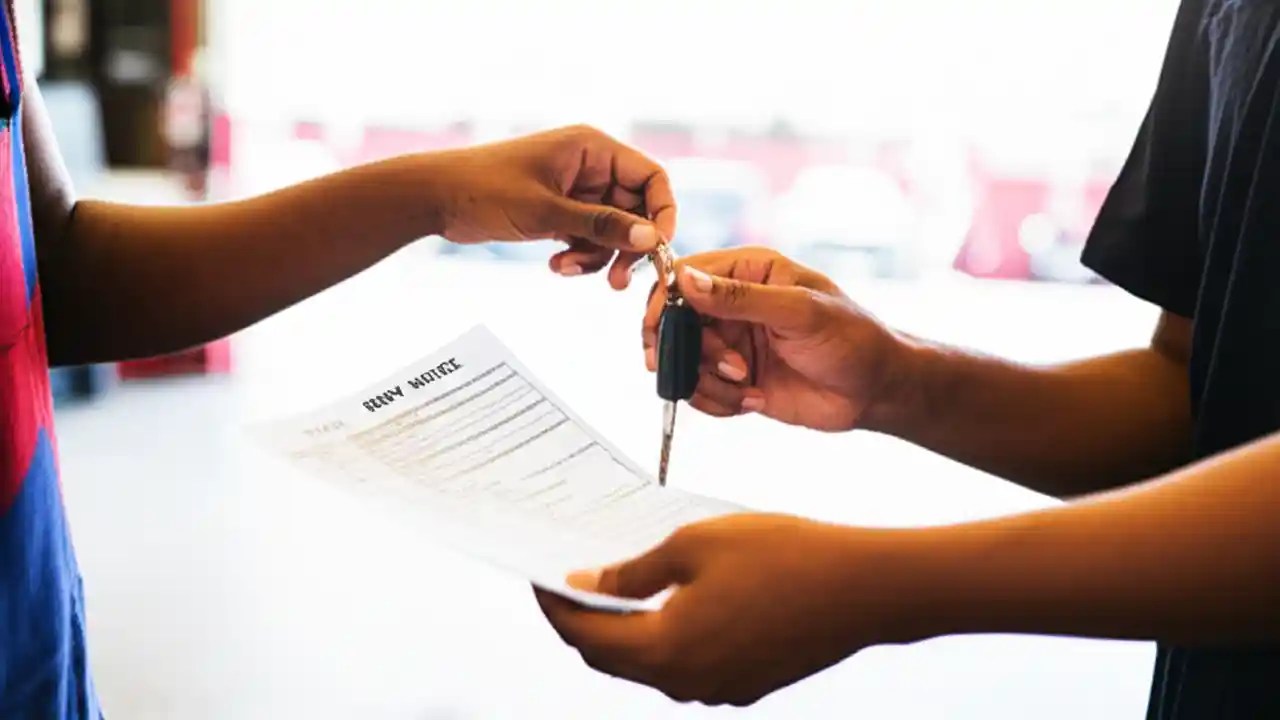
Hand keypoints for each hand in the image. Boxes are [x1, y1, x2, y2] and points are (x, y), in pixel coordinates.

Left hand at [434, 124, 674, 289]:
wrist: (436, 198)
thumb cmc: (485, 190)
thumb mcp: (547, 212)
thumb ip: (602, 226)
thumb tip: (652, 239)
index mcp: (592, 148)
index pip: (651, 178)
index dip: (662, 213)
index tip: (657, 248)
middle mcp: (589, 166)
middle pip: (635, 211)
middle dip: (624, 247)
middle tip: (616, 282)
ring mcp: (575, 190)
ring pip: (611, 230)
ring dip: (596, 256)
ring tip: (566, 269)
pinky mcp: (560, 212)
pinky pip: (588, 238)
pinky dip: (579, 256)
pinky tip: (555, 265)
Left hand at [536, 514, 910, 705]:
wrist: (864, 589)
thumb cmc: (785, 557)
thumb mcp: (695, 545)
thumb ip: (635, 570)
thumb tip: (591, 583)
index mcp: (665, 649)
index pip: (584, 634)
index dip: (554, 604)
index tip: (540, 575)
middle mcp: (687, 682)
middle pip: (611, 657)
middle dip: (584, 620)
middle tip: (572, 578)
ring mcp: (719, 689)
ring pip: (650, 664)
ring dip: (626, 630)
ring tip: (618, 582)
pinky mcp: (746, 683)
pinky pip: (688, 665)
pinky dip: (666, 637)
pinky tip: (671, 600)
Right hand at [642, 247, 903, 430]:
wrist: (875, 391)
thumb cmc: (852, 338)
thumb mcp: (798, 312)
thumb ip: (739, 297)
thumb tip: (686, 280)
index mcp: (748, 271)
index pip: (684, 276)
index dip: (666, 303)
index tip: (662, 330)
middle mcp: (732, 305)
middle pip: (675, 323)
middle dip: (692, 352)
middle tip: (727, 368)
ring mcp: (730, 343)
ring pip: (684, 362)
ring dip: (709, 383)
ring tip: (750, 387)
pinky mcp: (733, 379)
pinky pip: (699, 392)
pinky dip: (718, 403)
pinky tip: (754, 401)